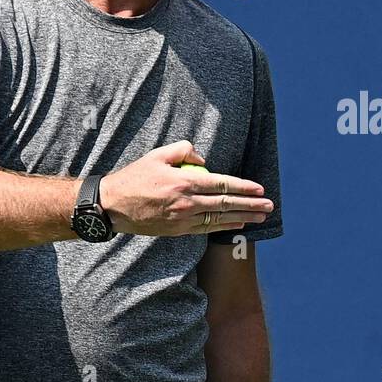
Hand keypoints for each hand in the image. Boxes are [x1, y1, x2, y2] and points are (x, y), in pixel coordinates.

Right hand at [99, 140, 273, 236]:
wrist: (111, 206)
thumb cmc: (134, 178)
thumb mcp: (157, 155)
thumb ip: (183, 151)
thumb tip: (203, 159)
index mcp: (184, 182)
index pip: (222, 184)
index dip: (244, 187)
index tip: (260, 189)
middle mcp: (187, 203)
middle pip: (226, 203)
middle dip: (251, 204)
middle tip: (269, 206)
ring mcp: (183, 219)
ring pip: (220, 218)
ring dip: (243, 217)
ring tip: (260, 217)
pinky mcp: (177, 230)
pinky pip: (206, 228)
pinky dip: (224, 226)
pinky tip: (237, 224)